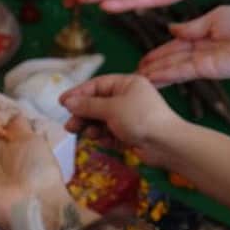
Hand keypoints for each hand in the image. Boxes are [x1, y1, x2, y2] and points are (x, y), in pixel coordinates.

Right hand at [61, 75, 181, 165]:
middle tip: (70, 125)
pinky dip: (104, 137)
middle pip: (97, 104)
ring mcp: (129, 117)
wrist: (167, 145)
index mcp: (127, 84)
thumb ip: (88, 105)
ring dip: (91, 127)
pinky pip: (110, 133)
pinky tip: (100, 140)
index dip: (78, 93)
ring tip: (84, 133)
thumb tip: (68, 102)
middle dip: (83, 115)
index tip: (62, 102)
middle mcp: (128, 98)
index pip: (97, 85)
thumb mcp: (111, 108)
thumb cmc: (141, 118)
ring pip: (102, 120)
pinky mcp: (130, 134)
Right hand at [138, 5, 229, 86]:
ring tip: (138, 77)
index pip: (176, 44)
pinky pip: (181, 72)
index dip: (160, 51)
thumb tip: (173, 29)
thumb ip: (193, 26)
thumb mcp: (216, 17)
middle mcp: (201, 50)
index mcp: (204, 34)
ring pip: (174, 68)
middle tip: (135, 70)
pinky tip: (151, 78)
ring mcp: (203, 62)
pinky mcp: (207, 70)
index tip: (145, 58)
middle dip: (154, 65)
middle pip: (172, 59)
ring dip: (156, 73)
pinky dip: (166, 75)